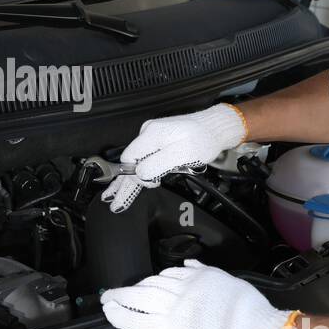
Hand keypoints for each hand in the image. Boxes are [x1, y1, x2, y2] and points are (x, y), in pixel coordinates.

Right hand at [100, 104, 247, 212]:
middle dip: (121, 182)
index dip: (134, 175)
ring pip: (136, 160)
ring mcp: (153, 135)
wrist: (215, 127)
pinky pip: (144, 156)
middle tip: (114, 201)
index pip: (129, 158)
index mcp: (151, 135)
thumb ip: (158, 164)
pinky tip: (131, 180)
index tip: (146, 184)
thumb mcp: (182, 154)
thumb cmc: (203, 139)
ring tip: (117, 195)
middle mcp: (148, 133)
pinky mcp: (159, 139)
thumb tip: (140, 173)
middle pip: (130, 161)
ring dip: (130, 178)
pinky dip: (138, 170)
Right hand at [100, 259, 292, 328]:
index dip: (118, 314)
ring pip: (158, 280)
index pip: (136, 319)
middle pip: (140, 296)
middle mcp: (178, 305)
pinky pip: (181, 269)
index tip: (108, 310)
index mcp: (173, 328)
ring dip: (143, 283)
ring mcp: (192, 287)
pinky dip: (170, 272)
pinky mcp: (207, 275)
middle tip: (110, 296)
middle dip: (120, 296)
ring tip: (135, 286)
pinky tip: (166, 273)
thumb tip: (165, 323)